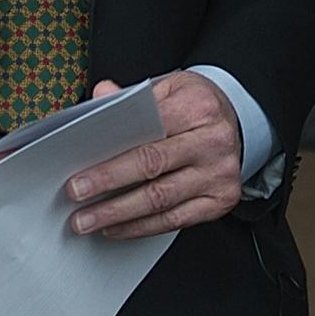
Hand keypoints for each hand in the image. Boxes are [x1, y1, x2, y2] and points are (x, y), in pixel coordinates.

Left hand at [66, 73, 242, 239]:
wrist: (237, 120)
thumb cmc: (196, 106)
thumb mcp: (168, 88)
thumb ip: (132, 97)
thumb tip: (101, 95)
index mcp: (198, 108)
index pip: (147, 135)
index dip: (110, 161)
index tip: (79, 177)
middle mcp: (214, 143)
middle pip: (152, 168)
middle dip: (108, 187)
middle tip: (77, 199)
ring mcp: (220, 175)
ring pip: (162, 201)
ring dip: (120, 215)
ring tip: (89, 221)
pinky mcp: (222, 199)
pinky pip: (175, 220)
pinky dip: (142, 227)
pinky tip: (117, 227)